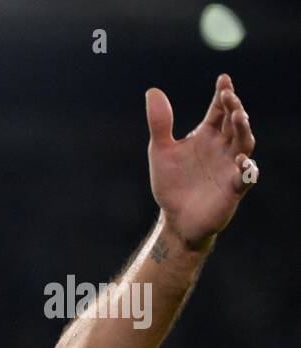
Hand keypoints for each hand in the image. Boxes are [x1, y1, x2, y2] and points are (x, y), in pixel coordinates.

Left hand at [146, 74, 257, 249]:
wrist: (176, 218)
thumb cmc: (172, 184)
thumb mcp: (161, 151)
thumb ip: (159, 123)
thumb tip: (152, 91)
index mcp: (207, 135)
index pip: (219, 109)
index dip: (223, 94)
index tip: (223, 78)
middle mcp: (223, 147)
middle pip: (234, 122)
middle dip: (234, 107)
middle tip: (228, 96)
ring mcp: (231, 166)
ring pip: (244, 143)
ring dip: (243, 129)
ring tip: (237, 116)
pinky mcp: (234, 188)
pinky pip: (246, 176)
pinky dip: (246, 168)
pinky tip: (240, 159)